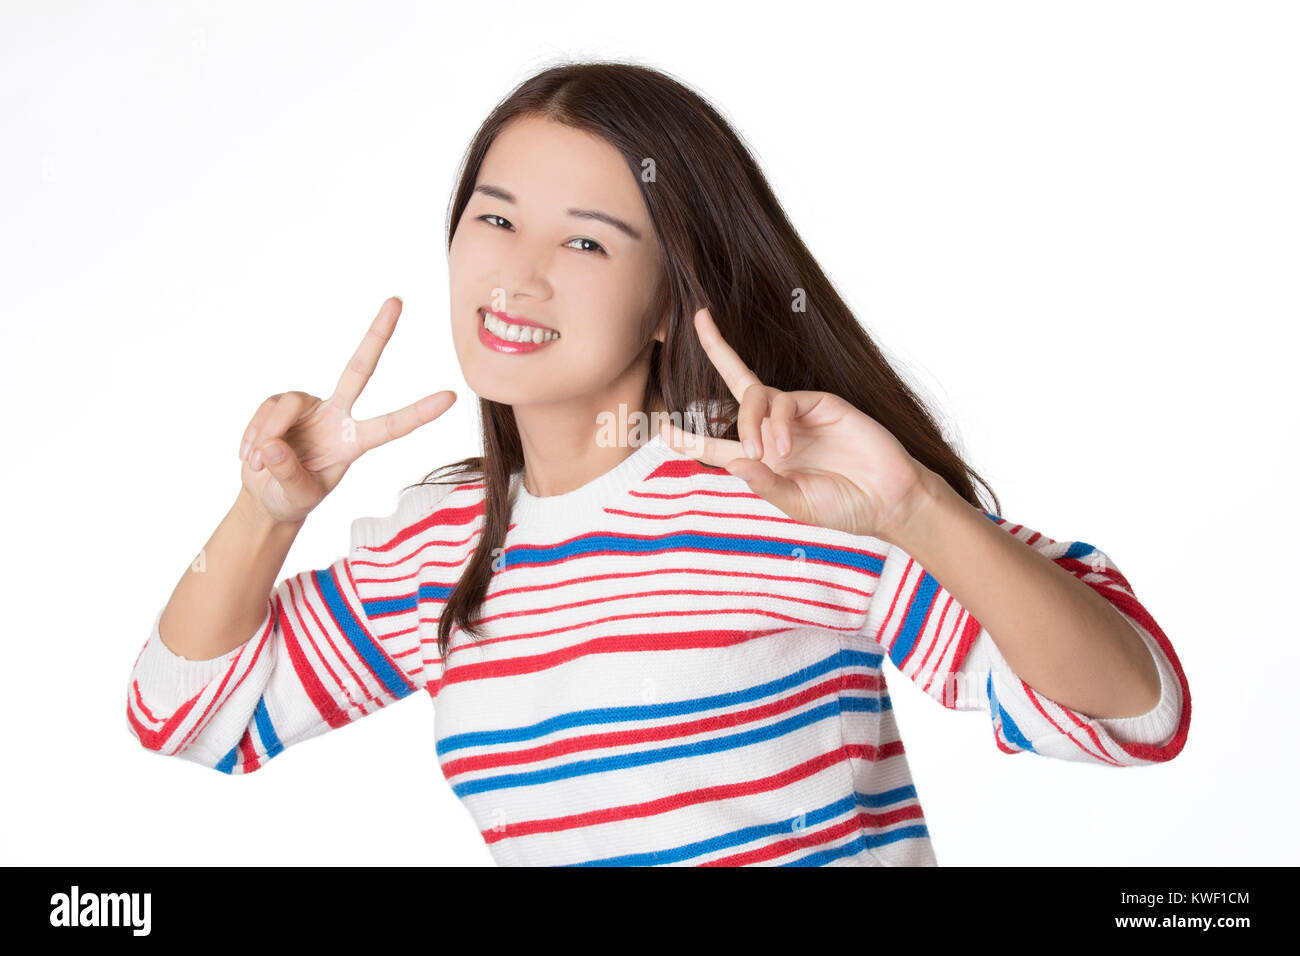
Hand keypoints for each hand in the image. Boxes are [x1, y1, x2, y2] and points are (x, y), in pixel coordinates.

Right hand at [237, 297, 456, 524]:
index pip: (392, 425)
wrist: (266, 497)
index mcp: (354, 442)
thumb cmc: (291, 498)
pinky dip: (253, 435)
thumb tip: (274, 445)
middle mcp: (337, 415)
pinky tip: (249, 456)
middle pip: (359, 369)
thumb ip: (289, 474)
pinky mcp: (280, 403)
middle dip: (377, 335)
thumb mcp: (297, 497)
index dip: (419, 412)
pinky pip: (265, 412)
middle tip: (397, 301)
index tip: (451, 397)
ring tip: (257, 464)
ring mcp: (309, 406)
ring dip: (267, 436)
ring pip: (285, 406)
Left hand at [658, 307, 933, 542]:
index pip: (717, 444)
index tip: (662, 431)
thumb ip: (766, 485)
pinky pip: (784, 401)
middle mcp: (776, 430)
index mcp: (763, 458)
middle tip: (698, 318)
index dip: (690, 438)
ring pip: (755, 396)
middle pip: (737, 385)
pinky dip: (776, 423)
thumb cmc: (845, 505)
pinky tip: (785, 449)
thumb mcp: (798, 504)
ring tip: (761, 451)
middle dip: (717, 349)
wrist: (891, 499)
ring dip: (747, 422)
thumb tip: (733, 461)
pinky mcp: (822, 403)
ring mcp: (798, 414)